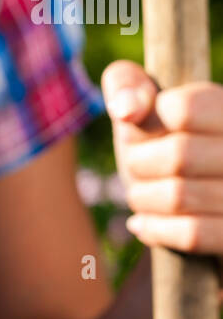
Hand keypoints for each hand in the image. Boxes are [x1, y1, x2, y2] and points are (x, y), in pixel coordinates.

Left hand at [102, 60, 222, 270]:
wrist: (181, 194)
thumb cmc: (156, 140)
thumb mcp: (138, 103)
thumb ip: (125, 84)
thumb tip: (126, 110)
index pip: (183, 110)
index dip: (146, 123)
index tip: (140, 131)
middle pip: (179, 156)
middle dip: (139, 164)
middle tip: (135, 168)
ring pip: (180, 196)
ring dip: (143, 198)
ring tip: (138, 195)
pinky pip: (193, 234)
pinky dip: (155, 229)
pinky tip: (141, 223)